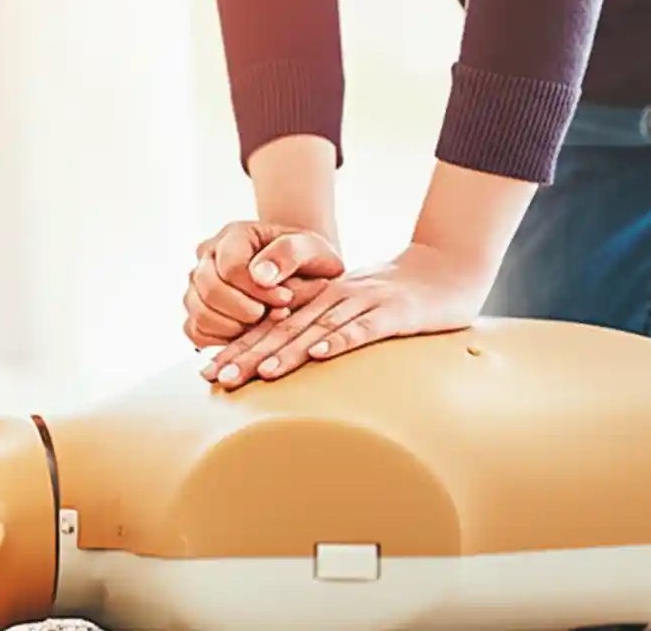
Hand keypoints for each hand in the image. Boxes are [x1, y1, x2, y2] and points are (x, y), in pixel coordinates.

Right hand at [182, 220, 343, 348]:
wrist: (302, 272)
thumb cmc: (304, 259)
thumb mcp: (310, 248)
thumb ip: (289, 254)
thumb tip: (260, 276)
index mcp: (234, 235)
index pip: (231, 267)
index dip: (258, 291)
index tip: (285, 299)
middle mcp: (208, 256)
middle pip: (210, 290)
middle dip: (245, 310)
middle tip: (274, 315)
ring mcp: (198, 284)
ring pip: (199, 312)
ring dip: (234, 327)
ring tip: (262, 324)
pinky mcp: (196, 310)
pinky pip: (196, 331)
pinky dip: (220, 339)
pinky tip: (247, 334)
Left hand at [200, 243, 490, 389]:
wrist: (444, 270)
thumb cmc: (390, 299)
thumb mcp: (345, 308)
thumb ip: (312, 328)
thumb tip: (271, 362)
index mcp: (316, 298)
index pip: (269, 325)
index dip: (236, 346)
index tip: (206, 372)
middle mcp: (332, 297)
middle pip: (283, 328)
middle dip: (248, 354)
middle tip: (219, 378)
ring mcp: (362, 302)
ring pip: (317, 328)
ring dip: (287, 350)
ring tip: (260, 373)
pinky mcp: (393, 312)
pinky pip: (363, 327)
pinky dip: (341, 340)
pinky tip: (319, 355)